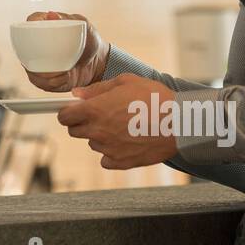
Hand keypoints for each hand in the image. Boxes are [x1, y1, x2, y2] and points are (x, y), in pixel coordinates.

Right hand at [21, 11, 109, 92]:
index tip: (38, 37)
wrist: (98, 63)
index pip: (29, 24)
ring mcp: (37, 62)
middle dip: (37, 58)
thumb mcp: (84, 27)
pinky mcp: (42, 78)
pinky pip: (40, 83)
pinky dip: (53, 83)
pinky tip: (65, 78)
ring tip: (66, 71)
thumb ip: (69, 20)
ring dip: (48, 74)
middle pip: (25, 49)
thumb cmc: (89, 41)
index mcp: (44, 26)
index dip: (28, 29)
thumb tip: (51, 14)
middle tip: (57, 62)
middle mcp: (36, 44)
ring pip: (31, 69)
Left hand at [56, 74, 178, 168]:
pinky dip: (111, 152)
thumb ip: (97, 89)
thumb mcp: (126, 82)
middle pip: (75, 131)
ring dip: (100, 135)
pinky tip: (126, 141)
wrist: (180, 123)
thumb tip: (77, 94)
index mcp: (95, 110)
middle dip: (82, 122)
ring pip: (93, 143)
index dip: (67, 112)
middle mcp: (98, 131)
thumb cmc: (155, 98)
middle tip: (101, 114)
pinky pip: (106, 159)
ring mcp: (109, 149)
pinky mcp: (121, 162)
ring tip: (122, 125)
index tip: (74, 110)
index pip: (64, 117)